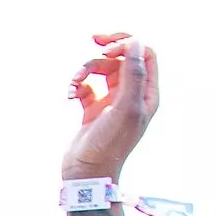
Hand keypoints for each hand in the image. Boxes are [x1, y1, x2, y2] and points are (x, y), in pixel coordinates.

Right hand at [63, 31, 157, 181]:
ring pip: (101, 71)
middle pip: (122, 58)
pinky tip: (69, 94)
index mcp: (146, 94)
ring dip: (86, 70)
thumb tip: (136, 43)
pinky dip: (77, 86)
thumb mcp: (125, 108)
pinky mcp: (92, 110)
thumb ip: (133, 74)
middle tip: (94, 40)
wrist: (87, 175)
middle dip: (106, 50)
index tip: (107, 47)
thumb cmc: (109, 145)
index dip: (128, 44)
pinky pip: (86, 87)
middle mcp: (131, 96)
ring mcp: (111, 103)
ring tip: (74, 83)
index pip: (144, 55)